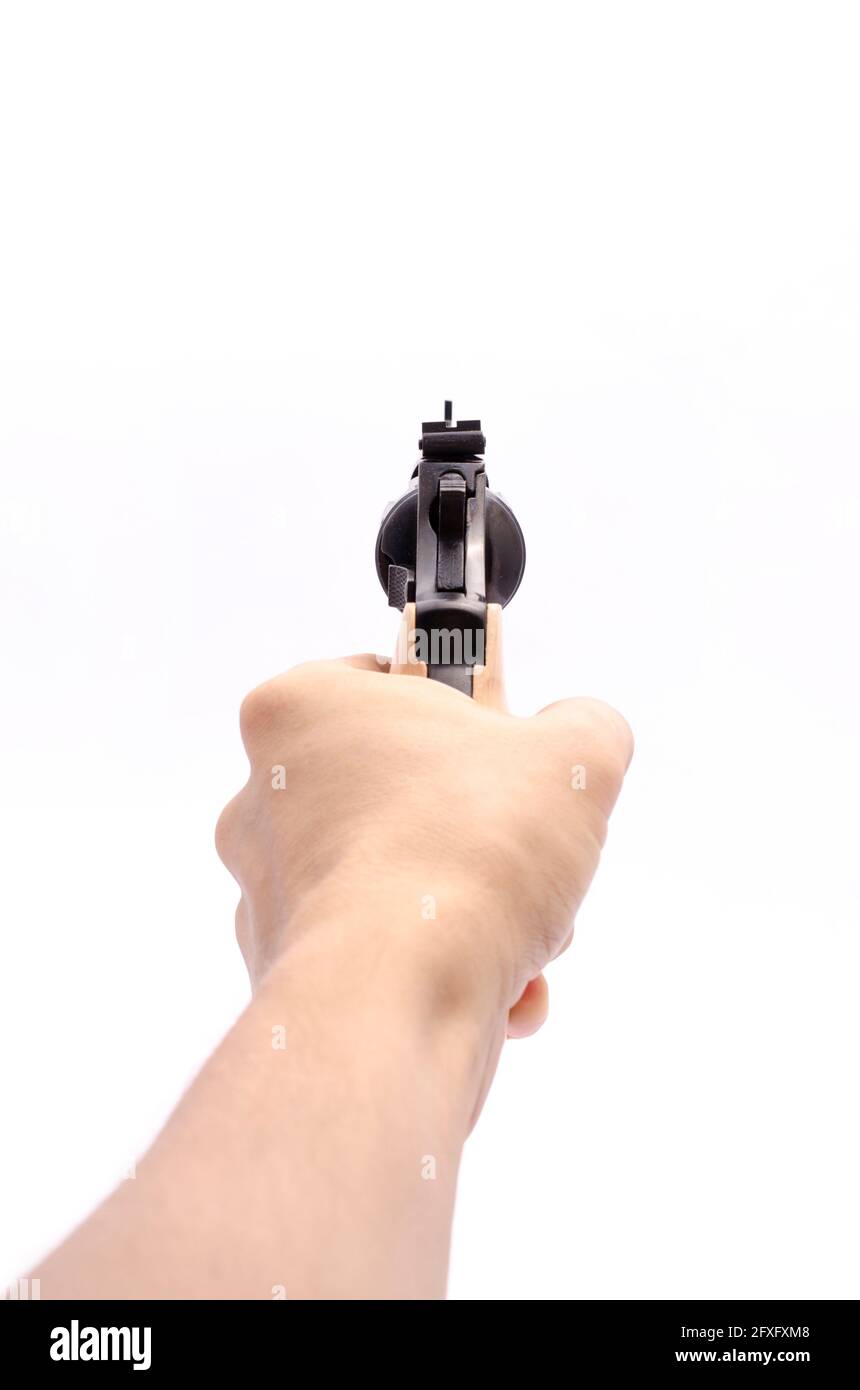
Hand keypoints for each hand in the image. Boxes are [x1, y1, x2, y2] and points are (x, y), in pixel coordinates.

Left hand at [215, 655, 632, 1038]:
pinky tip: (499, 990)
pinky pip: (382, 952)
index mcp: (303, 709)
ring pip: (402, 879)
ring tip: (526, 934)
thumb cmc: (468, 849)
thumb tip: (582, 735)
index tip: (506, 751)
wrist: (396, 1000)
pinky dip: (445, 969)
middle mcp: (266, 792)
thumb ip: (587, 725)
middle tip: (526, 852)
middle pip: (405, 791)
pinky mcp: (284, 967)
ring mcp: (267, 884)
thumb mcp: (573, 757)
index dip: (463, 715)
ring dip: (479, 908)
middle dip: (484, 833)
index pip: (385, 681)